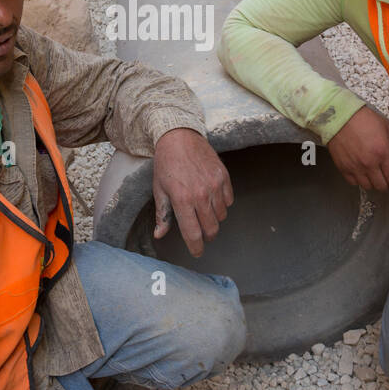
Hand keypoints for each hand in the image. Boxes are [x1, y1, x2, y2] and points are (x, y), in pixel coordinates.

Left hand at [152, 128, 232, 257]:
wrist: (179, 137)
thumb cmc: (166, 164)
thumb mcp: (159, 189)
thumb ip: (162, 214)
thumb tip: (160, 235)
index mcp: (182, 199)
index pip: (193, 233)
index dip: (196, 247)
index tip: (196, 252)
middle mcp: (201, 194)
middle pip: (211, 229)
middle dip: (206, 236)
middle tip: (200, 233)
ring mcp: (215, 185)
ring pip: (221, 216)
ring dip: (213, 219)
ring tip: (203, 210)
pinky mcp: (224, 177)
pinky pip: (229, 201)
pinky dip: (222, 204)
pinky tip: (211, 197)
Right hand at [325, 105, 388, 198]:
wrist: (338, 116)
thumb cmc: (364, 119)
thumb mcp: (386, 128)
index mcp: (383, 152)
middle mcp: (369, 163)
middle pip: (381, 186)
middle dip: (387, 185)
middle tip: (386, 179)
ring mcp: (355, 167)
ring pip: (368, 186)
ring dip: (373, 183)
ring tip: (373, 174)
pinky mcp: (343, 168)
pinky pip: (354, 183)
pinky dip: (359, 180)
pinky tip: (361, 172)